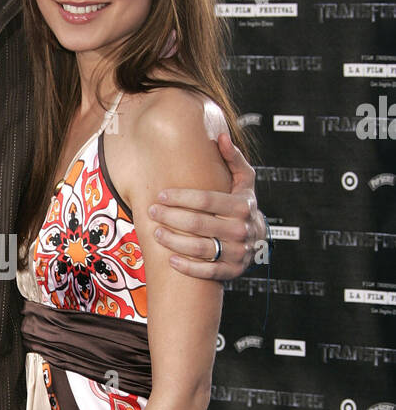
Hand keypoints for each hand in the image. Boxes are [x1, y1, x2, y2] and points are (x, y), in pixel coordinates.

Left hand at [148, 132, 263, 279]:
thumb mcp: (244, 180)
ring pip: (201, 248)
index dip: (181, 197)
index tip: (161, 195)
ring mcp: (238, 252)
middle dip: (171, 217)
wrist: (257, 237)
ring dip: (175, 241)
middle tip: (152, 211)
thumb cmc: (243, 204)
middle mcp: (242, 230)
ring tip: (156, 233)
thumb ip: (233, 158)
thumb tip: (220, 137)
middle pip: (200, 223)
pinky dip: (188, 267)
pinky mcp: (233, 270)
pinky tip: (170, 258)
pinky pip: (208, 272)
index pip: (207, 199)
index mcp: (243, 205)